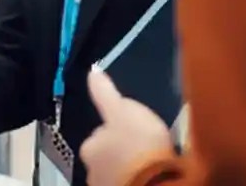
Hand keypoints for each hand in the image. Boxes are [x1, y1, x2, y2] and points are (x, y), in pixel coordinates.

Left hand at [80, 68, 173, 185]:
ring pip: (118, 172)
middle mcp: (91, 170)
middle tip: (146, 149)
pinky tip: (153, 176)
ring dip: (131, 168)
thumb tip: (91, 71)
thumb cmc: (137, 145)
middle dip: (123, 152)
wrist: (156, 185)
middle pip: (108, 155)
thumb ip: (105, 92)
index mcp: (89, 147)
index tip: (136, 132)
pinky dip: (139, 180)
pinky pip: (132, 183)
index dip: (118, 130)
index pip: (101, 134)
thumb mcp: (122, 110)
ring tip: (153, 164)